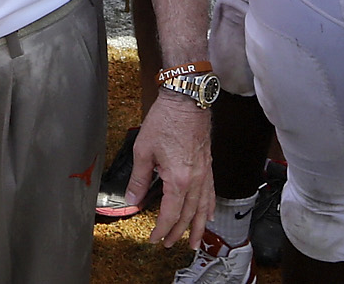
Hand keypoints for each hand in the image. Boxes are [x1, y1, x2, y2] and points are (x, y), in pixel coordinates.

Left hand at [128, 92, 212, 247]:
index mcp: (178, 179)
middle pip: (187, 214)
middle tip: (169, 244)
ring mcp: (204, 172)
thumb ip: (139, 179)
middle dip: (178, 232)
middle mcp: (195, 179)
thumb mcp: (144, 150)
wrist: (186, 99)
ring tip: (194, 240)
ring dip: (197, 226)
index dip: (161, 229)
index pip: (170, 214)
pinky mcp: (208, 164)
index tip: (154, 238)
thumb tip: (132, 199)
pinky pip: (211, 192)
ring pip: (203, 207)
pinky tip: (208, 213)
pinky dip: (209, 206)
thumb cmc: (166, 120)